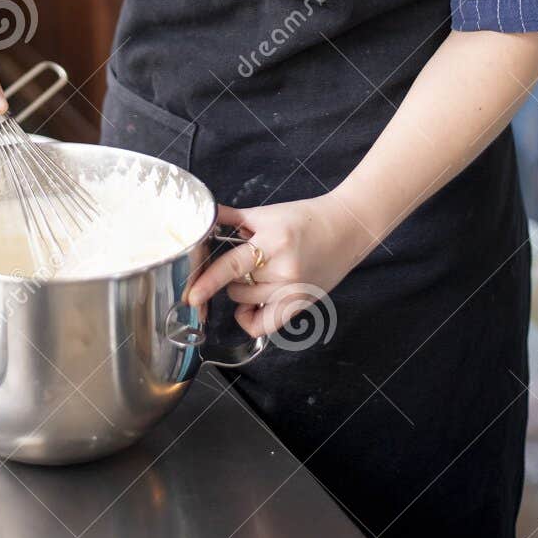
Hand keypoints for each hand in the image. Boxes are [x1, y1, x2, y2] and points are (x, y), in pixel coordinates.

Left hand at [183, 193, 371, 339]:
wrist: (346, 228)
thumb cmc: (306, 218)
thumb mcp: (266, 213)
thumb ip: (232, 218)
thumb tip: (204, 216)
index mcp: (273, 241)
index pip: (232, 265)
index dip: (209, 281)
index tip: (192, 295)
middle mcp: (284, 269)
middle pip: (236, 285)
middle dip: (230, 274)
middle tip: (245, 259)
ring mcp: (293, 290)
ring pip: (246, 301)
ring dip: (241, 290)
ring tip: (256, 272)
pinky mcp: (300, 304)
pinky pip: (264, 324)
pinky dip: (250, 319)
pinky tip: (250, 306)